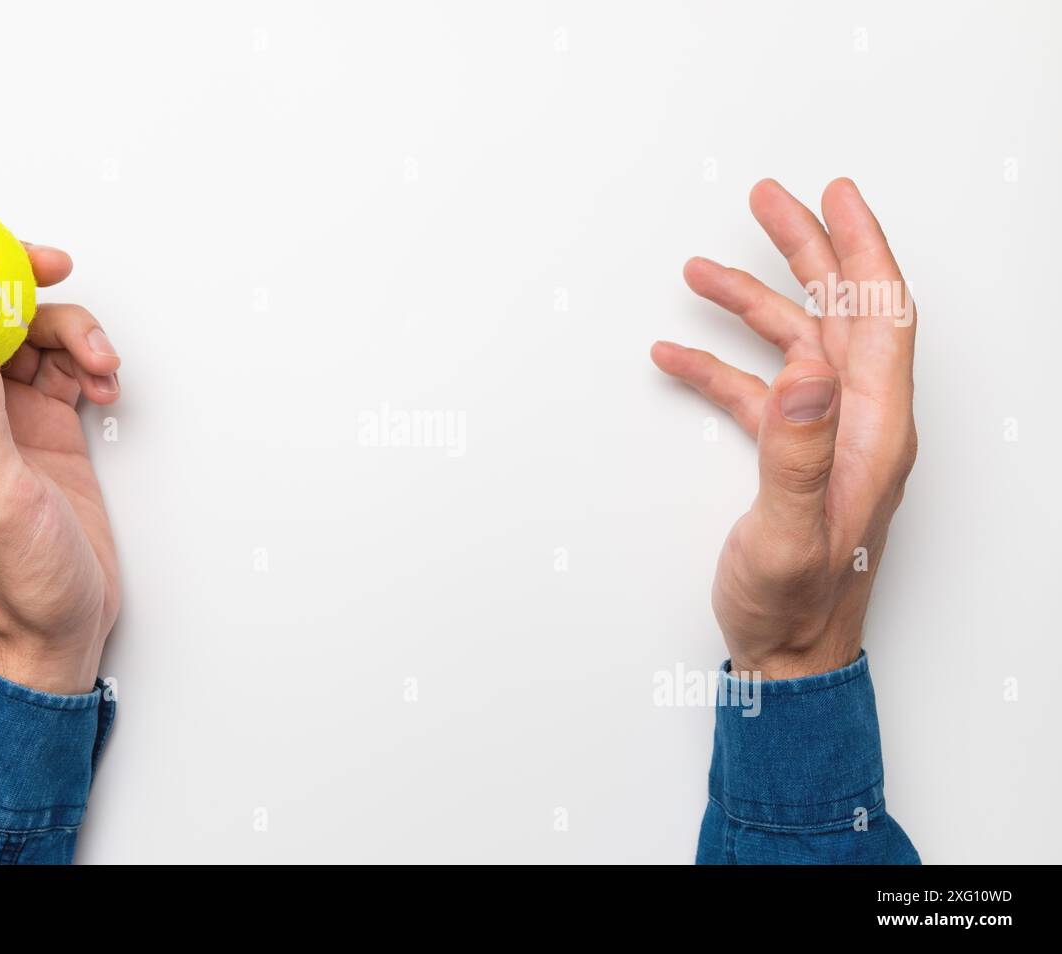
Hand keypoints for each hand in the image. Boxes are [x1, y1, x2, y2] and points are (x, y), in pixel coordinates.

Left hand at [0, 245, 121, 693]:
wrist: (65, 629)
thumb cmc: (18, 583)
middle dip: (13, 286)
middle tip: (48, 268)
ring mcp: (9, 422)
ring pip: (30, 340)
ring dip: (70, 334)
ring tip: (100, 364)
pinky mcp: (50, 433)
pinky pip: (68, 372)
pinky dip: (90, 367)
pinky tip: (106, 388)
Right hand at [652, 179, 916, 679]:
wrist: (789, 656)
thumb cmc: (799, 605)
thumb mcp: (792, 529)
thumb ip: (796, 448)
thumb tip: (803, 367)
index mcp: (873, 430)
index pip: (880, 314)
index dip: (861, 247)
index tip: (834, 195)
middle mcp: (856, 424)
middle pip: (840, 311)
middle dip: (806, 249)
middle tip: (770, 201)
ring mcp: (823, 439)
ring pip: (795, 344)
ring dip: (751, 303)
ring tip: (702, 269)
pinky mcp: (789, 458)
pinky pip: (756, 392)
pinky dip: (719, 367)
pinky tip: (678, 355)